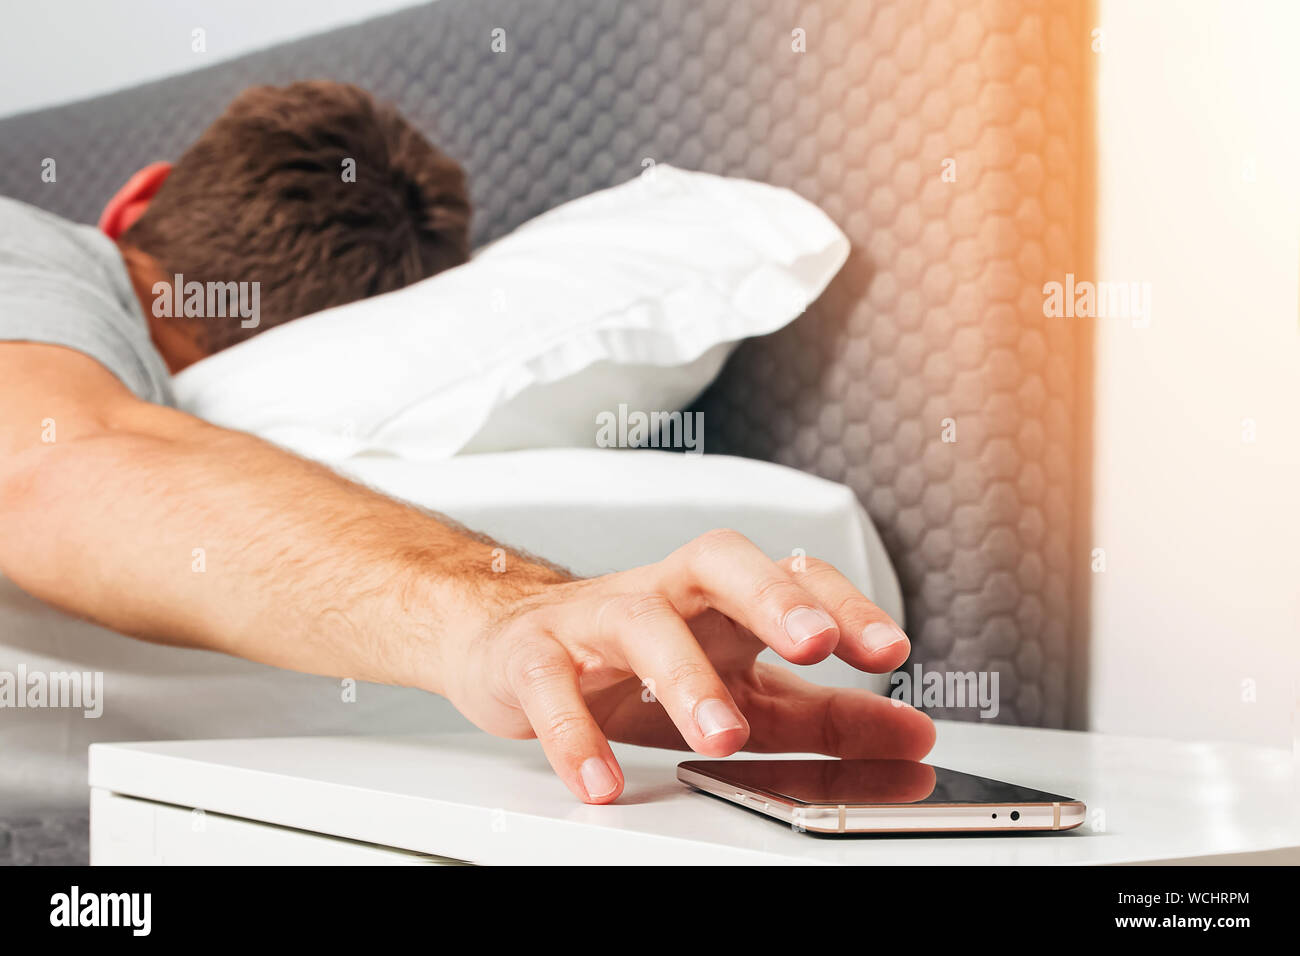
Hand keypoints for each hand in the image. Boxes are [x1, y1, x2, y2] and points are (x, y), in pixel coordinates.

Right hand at [440, 529, 935, 802]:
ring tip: (723, 736)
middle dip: (771, 597)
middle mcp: (664, 593)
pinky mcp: (532, 656)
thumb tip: (913, 736)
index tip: (891, 649)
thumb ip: (827, 716)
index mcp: (721, 600)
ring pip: (641, 623)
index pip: (790, 574)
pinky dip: (574, 732)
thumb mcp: (740, 690)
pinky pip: (550, 685)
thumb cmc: (634, 661)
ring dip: (686, 677)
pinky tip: (602, 779)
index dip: (841, 604)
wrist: (507, 641)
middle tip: (815, 645)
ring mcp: (595, 619)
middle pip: (719, 563)